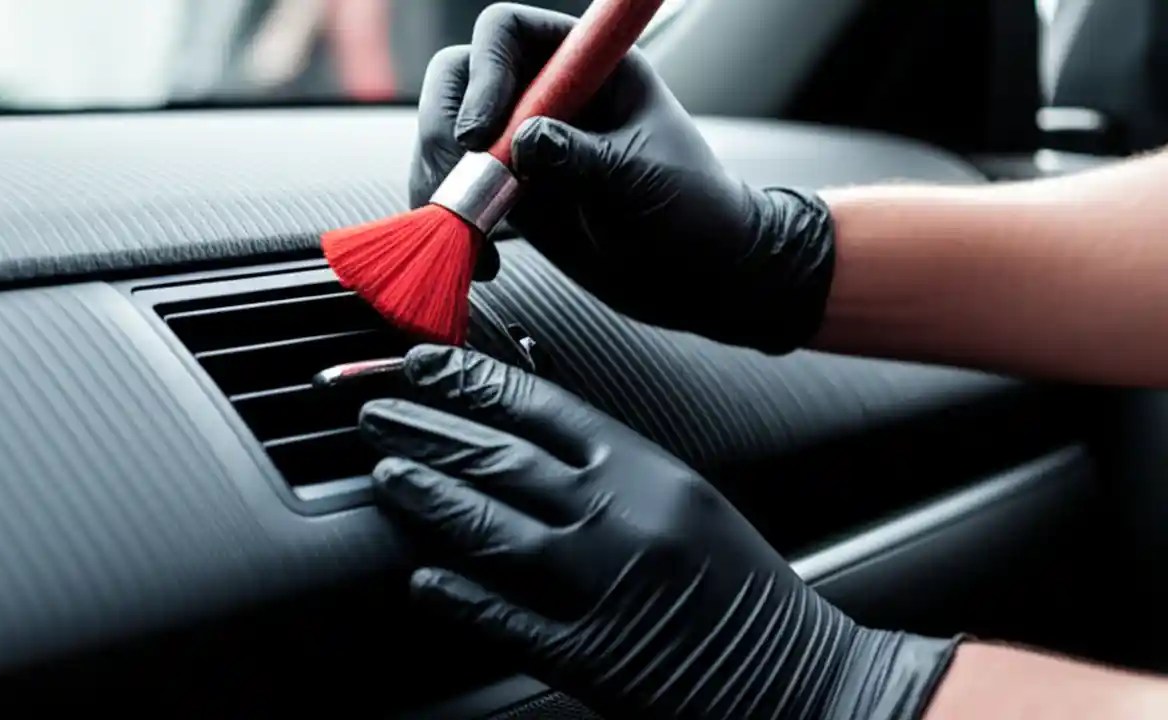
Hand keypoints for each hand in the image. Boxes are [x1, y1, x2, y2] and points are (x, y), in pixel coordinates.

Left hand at [360, 345, 959, 718]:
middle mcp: (623, 518)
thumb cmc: (743, 588)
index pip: (543, 407)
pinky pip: (508, 617)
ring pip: (494, 528)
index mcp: (651, 471)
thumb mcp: (688, 498)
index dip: (473, 382)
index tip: (425, 366)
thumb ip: (614, 467)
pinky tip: (421, 577)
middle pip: (504, 459)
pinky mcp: (591, 656)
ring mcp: (603, 586)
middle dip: (430, 430)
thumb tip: (529, 438)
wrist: (804, 676)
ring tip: (385, 474)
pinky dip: (459, 595)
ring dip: (430, 497)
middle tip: (378, 413)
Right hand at [410, 3, 835, 352]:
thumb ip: (582, 158)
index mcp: (589, 65)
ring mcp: (525, 146)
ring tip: (469, 232)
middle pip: (459, 81)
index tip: (480, 132)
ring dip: (439, 183)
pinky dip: (454, 224)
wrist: (703, 277)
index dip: (486, 73)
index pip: (509, 33)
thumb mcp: (642, 179)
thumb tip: (522, 143)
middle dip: (443, 131)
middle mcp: (548, 95)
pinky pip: (458, 196)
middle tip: (458, 184)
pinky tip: (483, 258)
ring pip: (446, 140)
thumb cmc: (695, 212)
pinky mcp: (513, 196)